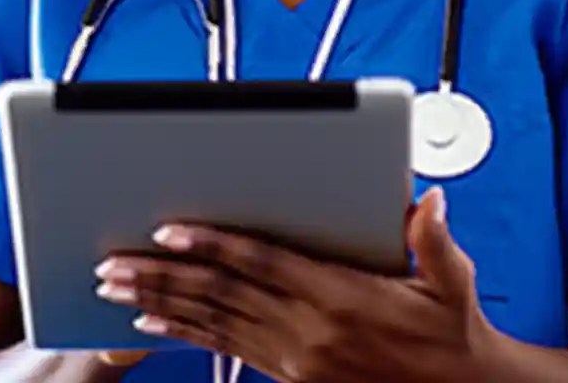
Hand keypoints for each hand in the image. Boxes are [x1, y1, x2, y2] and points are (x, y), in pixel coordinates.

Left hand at [93, 187, 499, 381]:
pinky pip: (226, 349)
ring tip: (116, 288)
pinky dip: (185, 335)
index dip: (214, 244)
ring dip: (160, 304)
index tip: (170, 229)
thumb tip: (429, 203)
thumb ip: (435, 241)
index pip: (263, 263)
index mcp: (342, 297)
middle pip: (221, 294)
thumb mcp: (454, 283)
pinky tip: (152, 326)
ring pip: (213, 323)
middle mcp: (309, 330)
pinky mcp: (291, 376)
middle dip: (162, 277)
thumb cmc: (451, 334)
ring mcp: (296, 357)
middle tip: (113, 263)